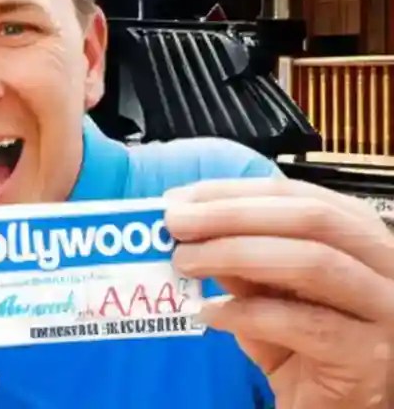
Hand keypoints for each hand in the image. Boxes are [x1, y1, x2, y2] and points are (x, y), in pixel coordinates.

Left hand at [164, 177, 393, 408]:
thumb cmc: (303, 346)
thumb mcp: (267, 293)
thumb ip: (241, 260)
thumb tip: (191, 225)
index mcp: (362, 237)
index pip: (301, 196)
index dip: (237, 192)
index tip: (182, 198)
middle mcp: (386, 267)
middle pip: (311, 219)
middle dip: (233, 214)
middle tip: (176, 223)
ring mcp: (385, 312)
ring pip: (312, 264)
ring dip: (235, 255)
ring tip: (185, 262)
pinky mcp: (369, 357)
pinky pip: (302, 325)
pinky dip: (246, 314)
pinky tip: (208, 314)